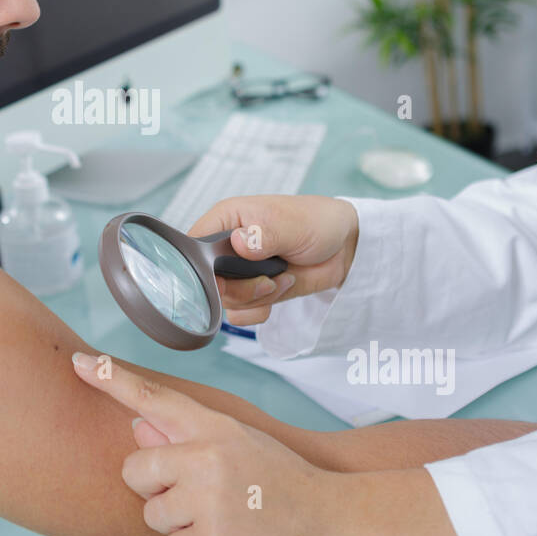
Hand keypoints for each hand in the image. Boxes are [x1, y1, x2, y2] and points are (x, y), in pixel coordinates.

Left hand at [71, 351, 336, 535]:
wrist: (326, 516)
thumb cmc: (276, 476)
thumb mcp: (236, 441)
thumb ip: (187, 434)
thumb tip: (138, 428)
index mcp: (213, 428)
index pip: (153, 398)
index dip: (111, 378)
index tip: (77, 361)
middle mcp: (207, 459)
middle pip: (136, 472)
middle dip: (155, 487)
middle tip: (198, 491)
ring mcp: (209, 502)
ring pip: (152, 515)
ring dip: (177, 521)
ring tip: (220, 514)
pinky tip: (225, 535)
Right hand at [187, 194, 358, 325]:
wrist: (345, 248)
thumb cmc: (316, 222)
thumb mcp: (291, 224)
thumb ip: (263, 235)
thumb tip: (238, 243)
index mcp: (226, 220)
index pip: (192, 245)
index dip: (200, 266)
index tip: (226, 276)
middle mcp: (226, 247)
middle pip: (207, 282)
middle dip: (240, 289)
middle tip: (267, 280)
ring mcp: (240, 272)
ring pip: (225, 301)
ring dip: (257, 299)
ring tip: (282, 279)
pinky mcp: (254, 292)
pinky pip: (240, 315)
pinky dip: (260, 310)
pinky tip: (282, 289)